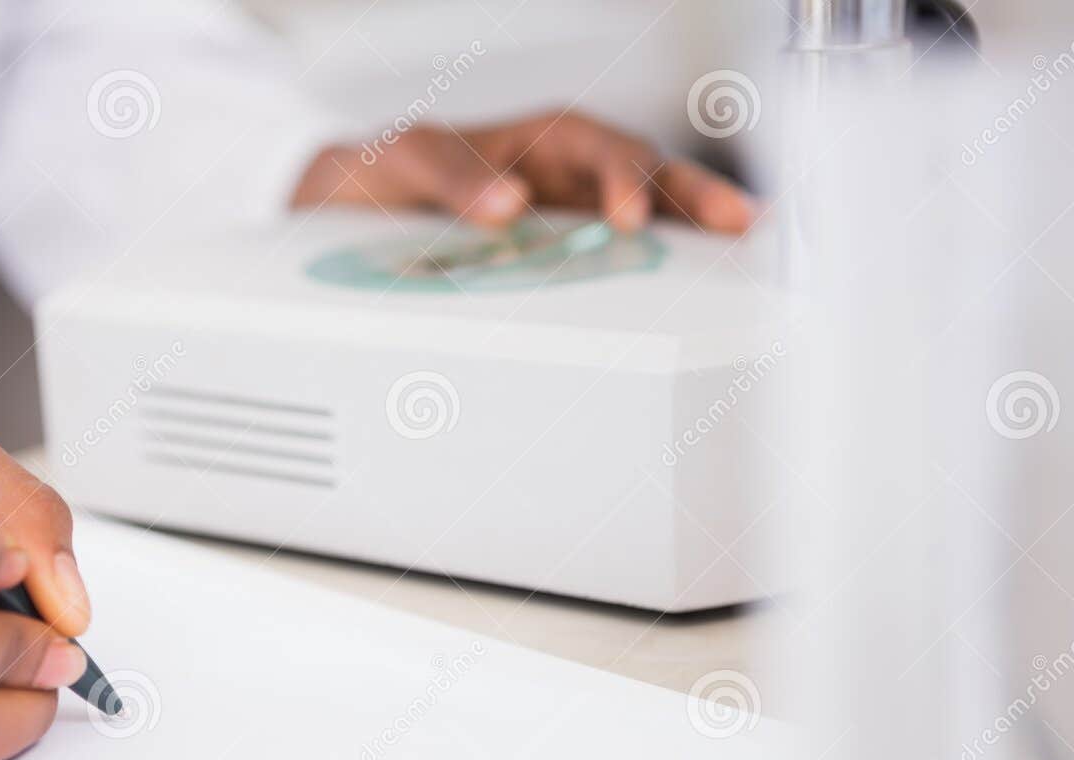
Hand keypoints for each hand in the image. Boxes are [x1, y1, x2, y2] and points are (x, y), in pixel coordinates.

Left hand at [293, 109, 752, 233]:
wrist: (348, 216)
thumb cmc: (381, 177)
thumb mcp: (402, 161)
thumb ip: (448, 174)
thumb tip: (508, 207)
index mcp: (530, 144)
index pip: (591, 147)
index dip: (618, 174)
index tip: (629, 214)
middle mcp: (560, 179)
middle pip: (638, 175)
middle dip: (687, 193)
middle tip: (728, 222)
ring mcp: (568, 223)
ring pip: (643, 215)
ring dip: (691, 229)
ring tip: (742, 243)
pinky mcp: (562, 265)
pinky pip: (617, 263)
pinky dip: (660, 270)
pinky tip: (698, 286)